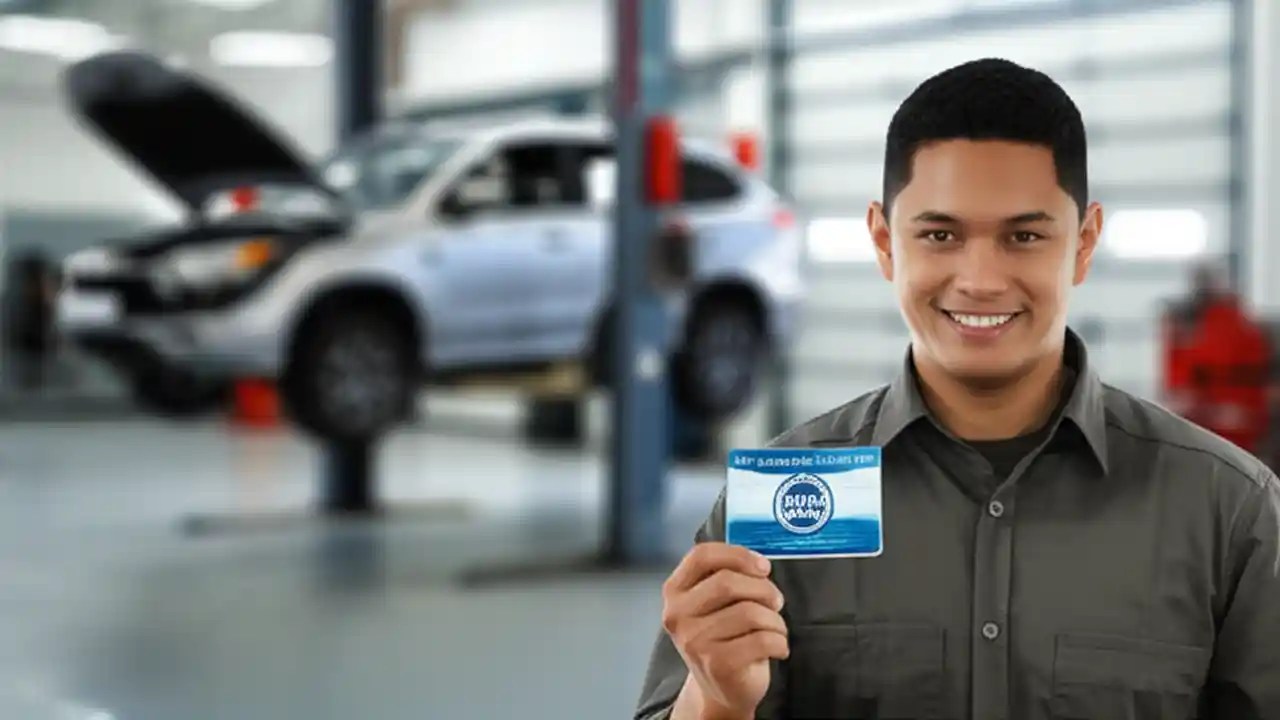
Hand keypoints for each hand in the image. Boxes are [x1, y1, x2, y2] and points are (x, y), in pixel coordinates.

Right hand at [662, 543, 788, 718]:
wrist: (720, 689)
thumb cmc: (723, 638)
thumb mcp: (714, 604)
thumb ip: (727, 577)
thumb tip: (759, 564)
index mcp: (675, 592)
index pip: (702, 556)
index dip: (738, 555)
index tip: (762, 567)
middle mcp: (678, 615)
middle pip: (728, 582)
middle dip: (763, 589)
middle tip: (776, 601)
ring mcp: (695, 641)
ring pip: (750, 611)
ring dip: (775, 619)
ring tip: (775, 628)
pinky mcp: (717, 664)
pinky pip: (762, 639)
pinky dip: (779, 641)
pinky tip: (777, 647)